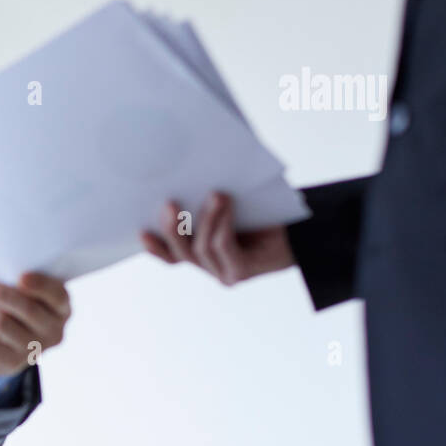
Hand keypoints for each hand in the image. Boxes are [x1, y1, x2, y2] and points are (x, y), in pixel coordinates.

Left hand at [0, 272, 69, 376]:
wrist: (3, 342)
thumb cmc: (14, 306)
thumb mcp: (23, 293)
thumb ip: (18, 284)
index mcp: (61, 309)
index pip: (57, 296)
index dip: (40, 285)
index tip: (21, 277)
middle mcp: (53, 331)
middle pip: (26, 308)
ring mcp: (34, 349)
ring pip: (1, 322)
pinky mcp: (11, 362)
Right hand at [139, 191, 294, 284]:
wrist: (304, 232)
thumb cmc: (265, 214)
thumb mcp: (230, 207)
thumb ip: (207, 201)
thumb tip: (194, 172)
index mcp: (202, 255)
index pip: (172, 256)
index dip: (155, 247)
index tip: (140, 230)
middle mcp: (211, 268)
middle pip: (182, 253)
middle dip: (173, 229)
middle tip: (169, 203)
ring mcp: (225, 273)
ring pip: (201, 247)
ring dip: (205, 218)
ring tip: (215, 194)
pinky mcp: (240, 271)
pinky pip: (222, 246)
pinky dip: (221, 222)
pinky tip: (225, 202)